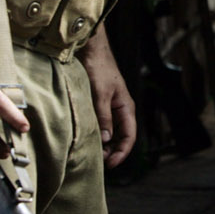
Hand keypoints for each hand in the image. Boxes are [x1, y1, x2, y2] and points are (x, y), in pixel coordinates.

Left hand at [79, 31, 135, 167]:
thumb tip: (105, 140)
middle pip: (120, 137)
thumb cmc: (98, 68)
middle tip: (97, 161)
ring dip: (103, 143)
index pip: (129, 136)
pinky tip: (85, 136)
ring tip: (90, 151)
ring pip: (110, 131)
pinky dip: (95, 132)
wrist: (90, 49)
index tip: (109, 164)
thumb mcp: (100, 94)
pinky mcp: (99, 103)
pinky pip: (100, 123)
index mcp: (126, 107)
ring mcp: (109, 106)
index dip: (122, 153)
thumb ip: (103, 117)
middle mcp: (120, 109)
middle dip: (112, 151)